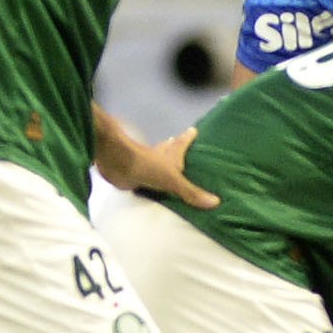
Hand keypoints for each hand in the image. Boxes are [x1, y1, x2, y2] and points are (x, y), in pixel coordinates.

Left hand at [96, 123, 219, 207]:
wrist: (115, 164)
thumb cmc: (146, 166)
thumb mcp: (173, 180)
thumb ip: (191, 192)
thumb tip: (216, 202)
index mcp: (170, 155)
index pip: (182, 143)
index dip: (188, 137)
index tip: (194, 130)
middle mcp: (158, 158)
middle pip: (168, 151)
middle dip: (174, 149)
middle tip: (181, 148)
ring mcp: (144, 166)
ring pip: (156, 164)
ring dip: (161, 165)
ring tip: (170, 169)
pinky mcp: (133, 176)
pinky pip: (145, 179)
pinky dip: (149, 181)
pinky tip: (150, 186)